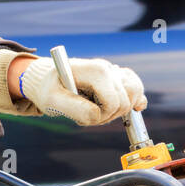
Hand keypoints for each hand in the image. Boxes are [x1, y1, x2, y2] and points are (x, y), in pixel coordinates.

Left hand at [12, 54, 145, 125]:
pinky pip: (136, 88)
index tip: (82, 117)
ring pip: (135, 92)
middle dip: (108, 115)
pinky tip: (134, 107)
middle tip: (88, 115)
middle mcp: (107, 68)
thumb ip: (75, 109)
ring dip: (120, 110)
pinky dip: (136, 99)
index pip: (114, 102)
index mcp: (94, 71)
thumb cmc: (49, 89)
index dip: (101, 116)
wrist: (47, 79)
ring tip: (100, 111)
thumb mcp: (52, 101)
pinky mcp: (117, 78)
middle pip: (126, 100)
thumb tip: (97, 116)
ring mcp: (113, 72)